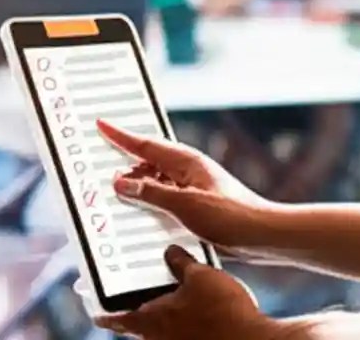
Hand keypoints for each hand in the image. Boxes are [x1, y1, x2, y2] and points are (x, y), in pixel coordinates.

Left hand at [95, 246, 280, 338]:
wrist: (251, 339)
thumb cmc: (222, 310)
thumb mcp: (201, 275)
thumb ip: (181, 263)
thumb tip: (171, 253)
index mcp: (151, 319)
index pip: (114, 318)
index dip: (101, 311)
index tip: (93, 307)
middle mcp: (158, 336)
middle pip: (135, 324)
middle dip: (130, 308)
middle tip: (128, 293)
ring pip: (158, 328)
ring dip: (156, 312)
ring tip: (164, 293)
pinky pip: (178, 330)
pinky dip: (177, 318)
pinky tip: (191, 303)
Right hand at [99, 121, 277, 256]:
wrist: (260, 234)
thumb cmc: (230, 215)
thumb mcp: (184, 205)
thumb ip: (151, 192)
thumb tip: (121, 182)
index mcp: (186, 161)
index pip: (145, 144)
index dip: (120, 136)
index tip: (101, 124)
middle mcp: (188, 170)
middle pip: (148, 160)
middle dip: (124, 159)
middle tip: (99, 158)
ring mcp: (192, 186)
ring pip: (155, 180)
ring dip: (136, 183)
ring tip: (113, 190)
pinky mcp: (195, 204)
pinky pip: (164, 196)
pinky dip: (148, 199)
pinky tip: (139, 210)